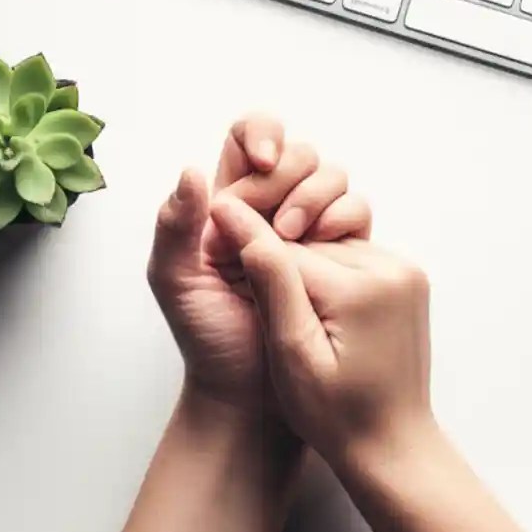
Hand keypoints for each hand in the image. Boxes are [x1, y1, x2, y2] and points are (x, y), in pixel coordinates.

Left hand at [147, 115, 371, 419]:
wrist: (254, 396)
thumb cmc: (208, 342)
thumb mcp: (175, 283)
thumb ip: (174, 227)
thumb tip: (193, 170)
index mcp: (227, 203)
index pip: (250, 136)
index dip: (263, 135)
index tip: (263, 166)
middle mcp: (270, 209)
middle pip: (298, 151)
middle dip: (294, 174)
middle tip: (280, 224)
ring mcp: (309, 232)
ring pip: (332, 176)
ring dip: (321, 196)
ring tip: (297, 240)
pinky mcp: (341, 255)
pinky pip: (357, 213)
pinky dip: (347, 216)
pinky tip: (326, 247)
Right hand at [209, 196, 435, 466]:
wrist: (393, 443)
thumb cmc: (338, 415)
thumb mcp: (292, 351)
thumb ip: (269, 279)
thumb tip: (234, 213)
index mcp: (363, 287)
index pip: (285, 252)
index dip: (255, 277)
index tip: (245, 306)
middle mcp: (393, 269)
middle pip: (311, 247)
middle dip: (285, 279)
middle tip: (277, 329)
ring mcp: (407, 271)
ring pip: (330, 250)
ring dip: (309, 280)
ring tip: (307, 333)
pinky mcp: (408, 278)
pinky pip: (353, 261)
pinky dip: (332, 283)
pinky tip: (328, 323)